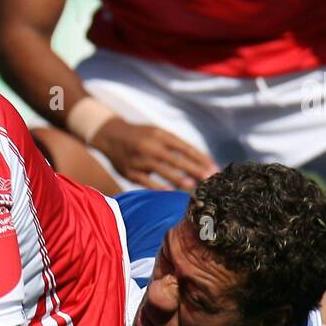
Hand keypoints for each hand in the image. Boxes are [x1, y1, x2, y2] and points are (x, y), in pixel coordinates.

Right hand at [89, 118, 217, 190]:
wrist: (110, 136)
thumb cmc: (142, 136)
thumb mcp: (158, 133)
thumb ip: (177, 146)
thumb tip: (202, 161)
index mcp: (161, 135)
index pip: (186, 148)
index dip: (201, 158)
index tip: (215, 168)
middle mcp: (151, 146)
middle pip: (177, 159)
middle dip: (195, 169)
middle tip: (210, 178)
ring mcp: (139, 159)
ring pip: (162, 170)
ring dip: (178, 178)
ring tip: (193, 185)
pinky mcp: (130, 172)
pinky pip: (146, 181)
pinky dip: (158, 186)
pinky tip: (171, 192)